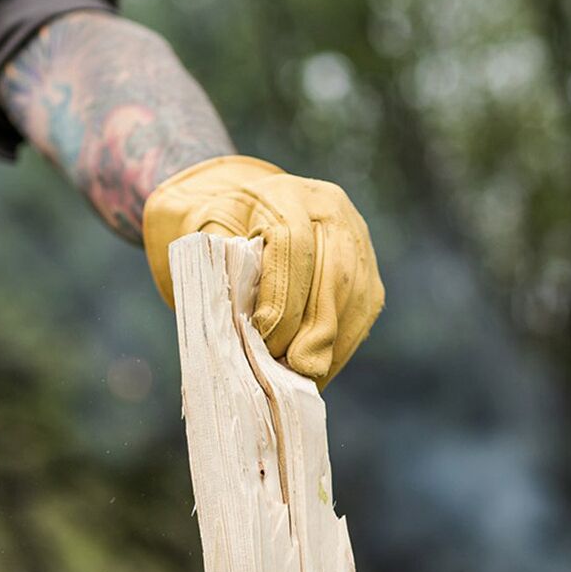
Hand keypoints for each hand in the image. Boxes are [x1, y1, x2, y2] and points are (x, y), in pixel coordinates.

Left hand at [142, 155, 383, 386]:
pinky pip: (363, 308)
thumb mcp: (204, 235)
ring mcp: (355, 235)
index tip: (267, 337)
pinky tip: (321, 370)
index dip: (283, 296)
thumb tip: (243, 322)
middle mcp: (329, 208)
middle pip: (334, 272)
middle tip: (295, 368)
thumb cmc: (218, 230)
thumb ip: (217, 266)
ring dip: (332, 341)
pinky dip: (343, 344)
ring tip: (305, 375)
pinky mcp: (366, 265)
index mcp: (285, 195)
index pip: (293, 245)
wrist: (245, 210)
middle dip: (315, 327)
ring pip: (355, 293)